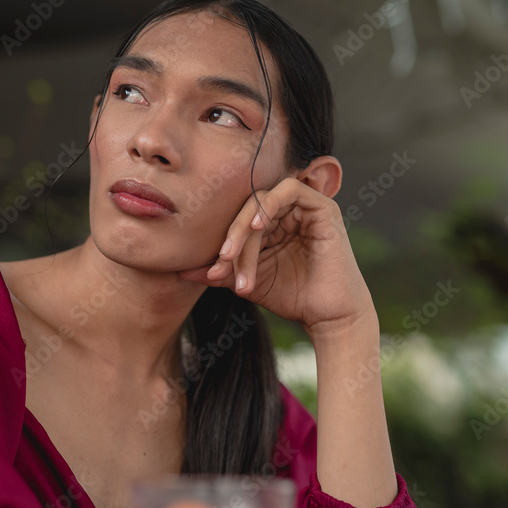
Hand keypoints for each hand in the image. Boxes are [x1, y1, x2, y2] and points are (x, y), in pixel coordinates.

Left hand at [177, 177, 374, 336]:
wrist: (327, 317)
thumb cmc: (290, 298)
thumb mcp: (245, 281)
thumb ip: (219, 271)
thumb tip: (180, 270)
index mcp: (271, 225)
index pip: (238, 220)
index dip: (223, 242)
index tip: (211, 271)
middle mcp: (287, 213)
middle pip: (247, 209)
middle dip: (231, 236)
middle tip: (221, 261)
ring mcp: (305, 207)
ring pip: (262, 201)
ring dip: (244, 227)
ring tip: (234, 254)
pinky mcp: (322, 205)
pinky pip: (289, 190)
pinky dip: (268, 205)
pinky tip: (257, 227)